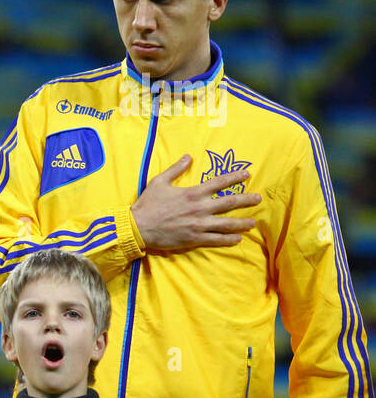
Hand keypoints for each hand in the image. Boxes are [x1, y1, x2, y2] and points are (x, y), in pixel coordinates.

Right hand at [130, 155, 259, 250]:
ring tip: (253, 223)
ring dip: (242, 223)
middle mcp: (200, 208)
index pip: (219, 183)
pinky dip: (228, 240)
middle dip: (246, 200)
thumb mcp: (159, 182)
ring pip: (226, 223)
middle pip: (229, 203)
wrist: (139, 227)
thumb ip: (175, 169)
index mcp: (192, 193)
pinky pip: (216, 239)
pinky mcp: (194, 238)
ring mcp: (199, 224)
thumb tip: (187, 157)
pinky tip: (237, 239)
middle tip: (258, 199)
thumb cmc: (148, 204)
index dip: (234, 178)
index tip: (247, 174)